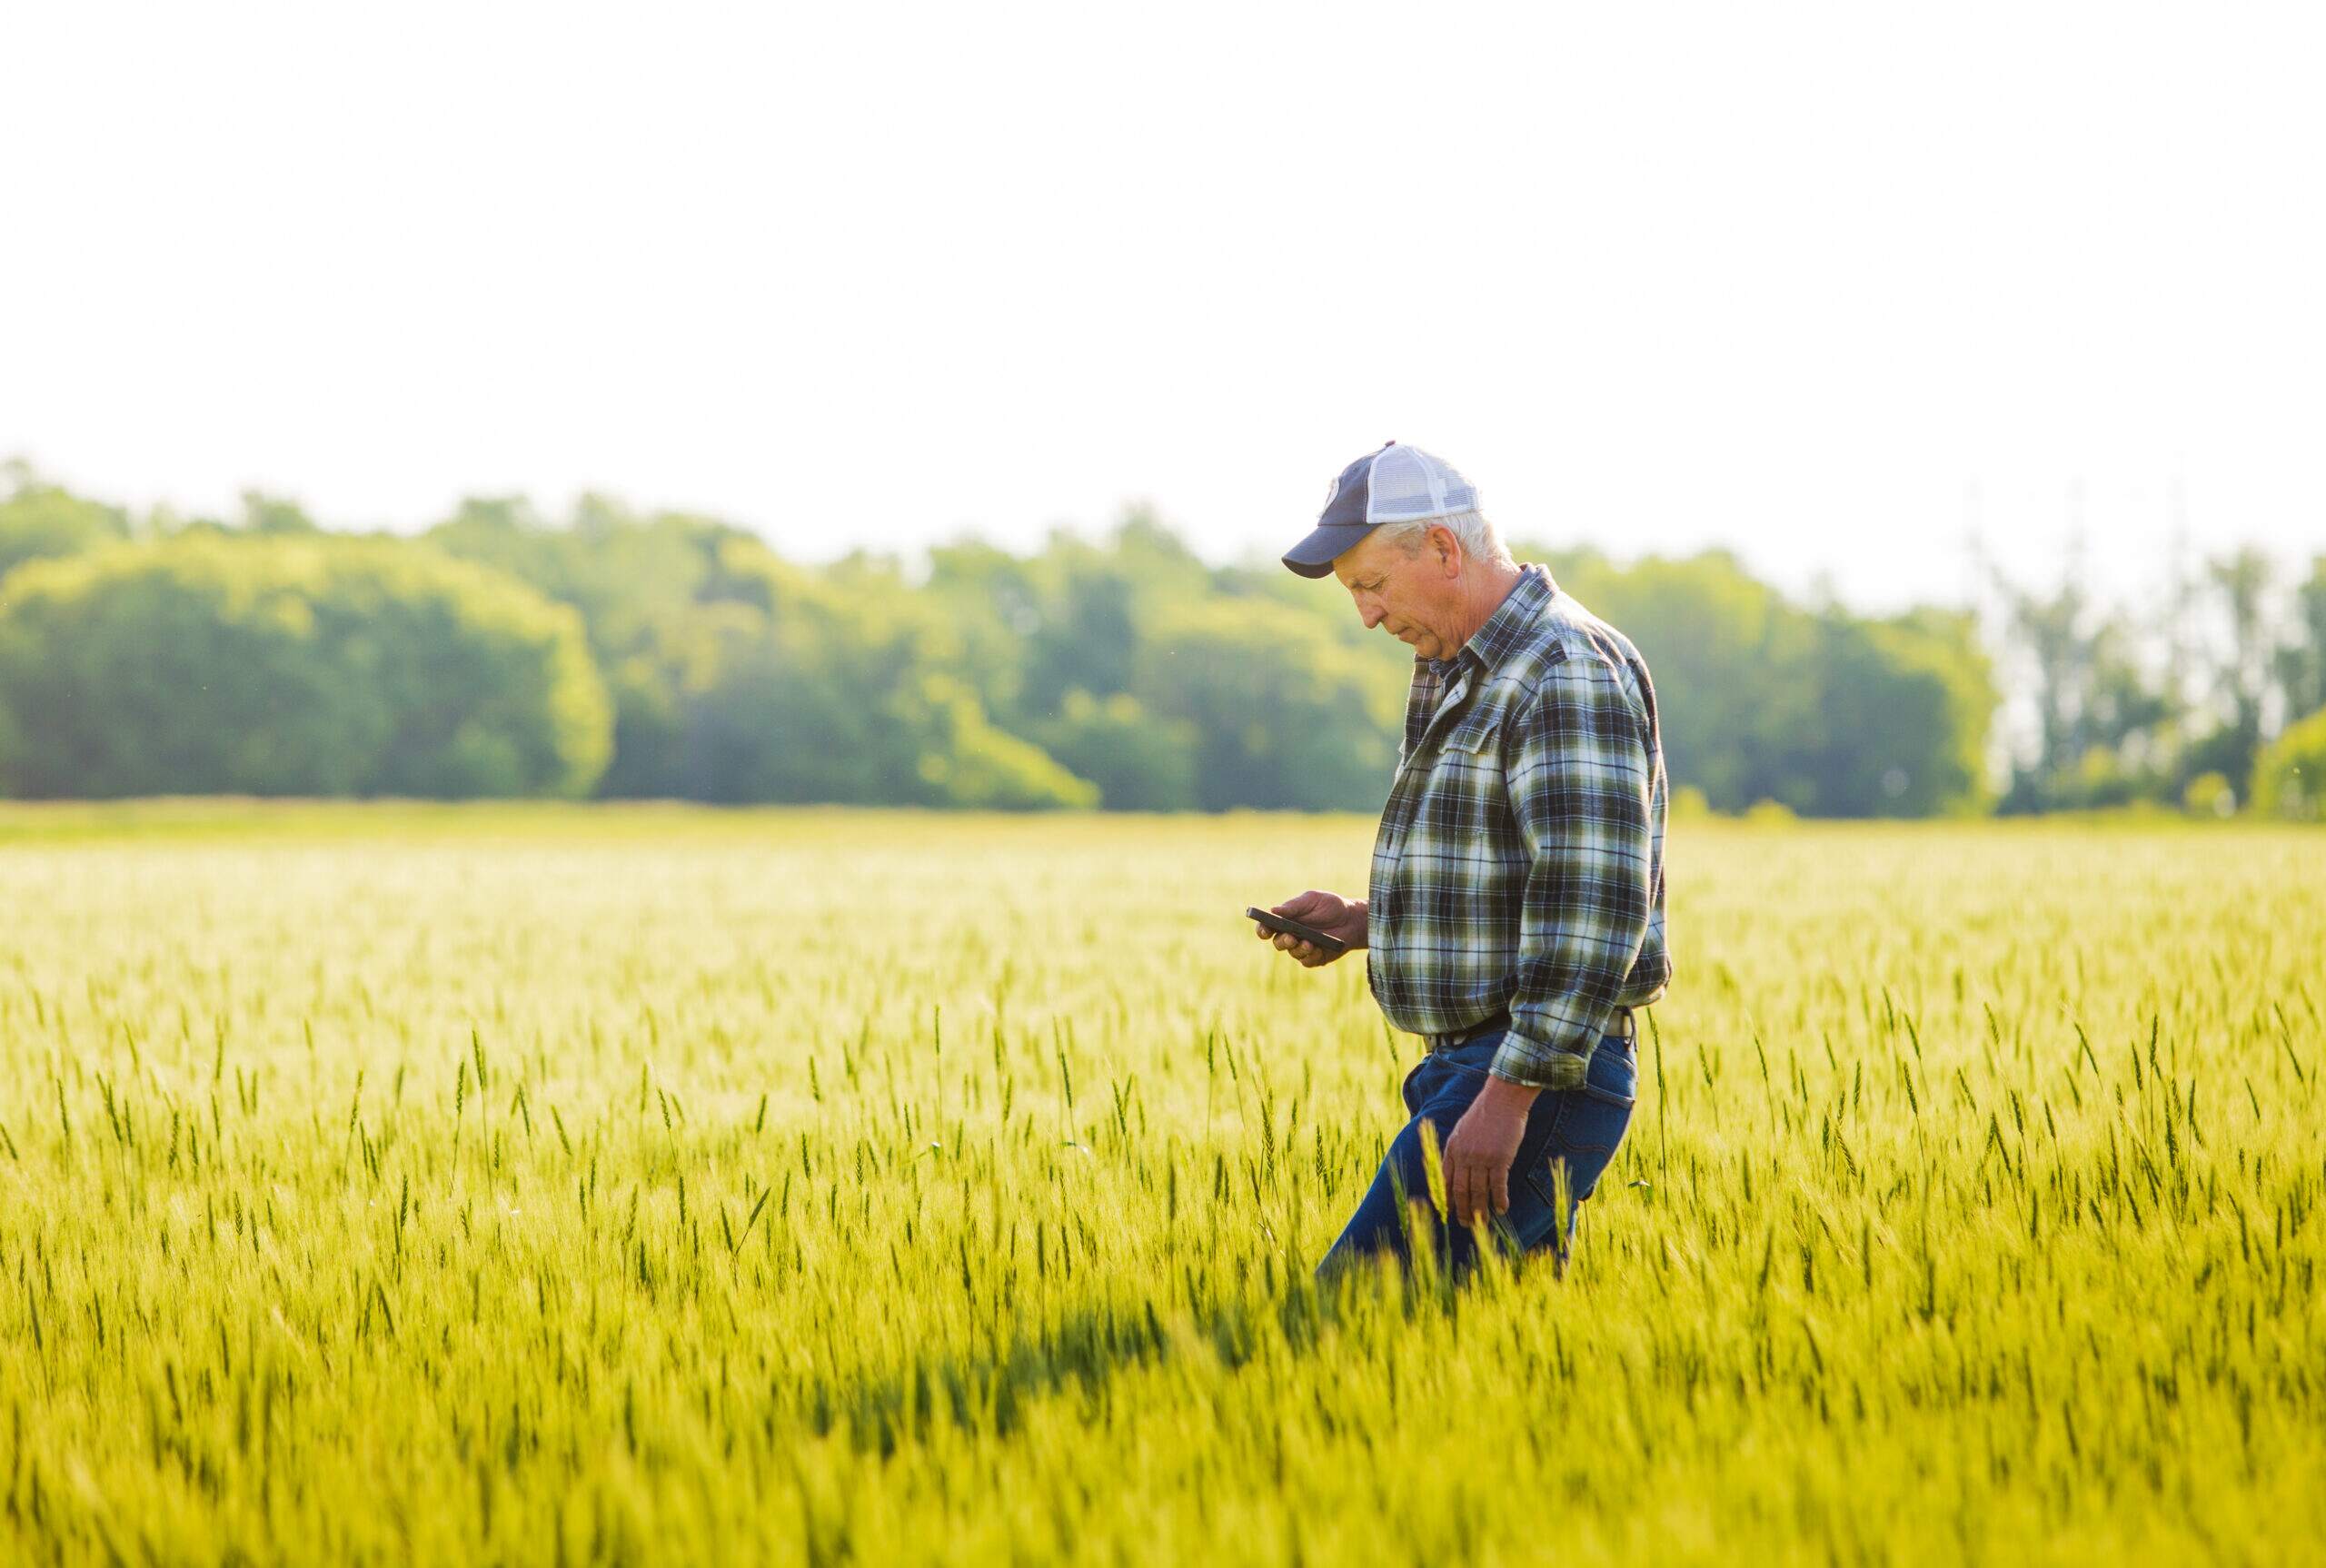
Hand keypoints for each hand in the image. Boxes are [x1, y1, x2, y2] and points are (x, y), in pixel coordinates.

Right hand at [1254, 890, 1366, 967]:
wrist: (1352, 919)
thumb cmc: (1330, 906)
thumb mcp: (1312, 900)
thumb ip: (1293, 906)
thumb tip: (1273, 910)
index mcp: (1286, 920)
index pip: (1267, 927)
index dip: (1263, 930)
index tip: (1265, 930)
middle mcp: (1291, 935)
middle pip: (1277, 943)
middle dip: (1282, 941)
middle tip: (1290, 937)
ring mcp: (1302, 948)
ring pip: (1292, 953)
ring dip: (1299, 948)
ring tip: (1309, 942)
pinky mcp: (1315, 957)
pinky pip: (1307, 961)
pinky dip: (1311, 955)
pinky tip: (1317, 948)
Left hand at [1441, 1074, 1540, 1226]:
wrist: (1503, 1098)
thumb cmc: (1485, 1112)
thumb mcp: (1462, 1128)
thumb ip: (1459, 1147)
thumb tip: (1457, 1166)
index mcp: (1452, 1147)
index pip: (1444, 1179)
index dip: (1446, 1197)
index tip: (1448, 1210)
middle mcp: (1464, 1155)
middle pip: (1460, 1190)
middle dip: (1462, 1209)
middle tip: (1465, 1223)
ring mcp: (1481, 1158)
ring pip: (1478, 1192)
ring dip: (1480, 1210)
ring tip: (1482, 1222)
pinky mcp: (1500, 1159)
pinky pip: (1498, 1186)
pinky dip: (1499, 1200)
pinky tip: (1501, 1209)